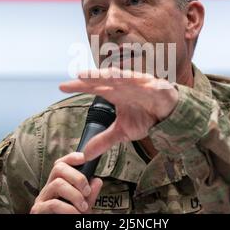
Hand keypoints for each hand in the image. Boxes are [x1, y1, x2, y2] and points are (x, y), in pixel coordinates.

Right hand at [30, 152, 102, 213]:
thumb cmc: (72, 219)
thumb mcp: (85, 206)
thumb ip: (90, 194)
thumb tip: (97, 180)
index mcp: (58, 184)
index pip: (61, 164)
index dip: (72, 157)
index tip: (84, 159)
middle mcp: (48, 189)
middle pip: (58, 168)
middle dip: (77, 177)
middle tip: (87, 191)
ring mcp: (41, 199)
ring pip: (57, 184)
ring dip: (74, 194)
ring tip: (83, 207)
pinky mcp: (38, 211)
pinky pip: (53, 204)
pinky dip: (68, 208)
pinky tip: (75, 214)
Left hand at [59, 67, 178, 160]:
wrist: (167, 115)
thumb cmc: (144, 116)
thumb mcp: (121, 132)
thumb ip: (103, 140)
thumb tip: (85, 154)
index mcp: (114, 93)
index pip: (93, 88)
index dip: (79, 87)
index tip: (62, 87)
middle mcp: (124, 85)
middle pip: (106, 79)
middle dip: (93, 77)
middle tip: (79, 76)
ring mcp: (140, 84)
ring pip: (126, 77)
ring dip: (115, 75)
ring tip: (104, 74)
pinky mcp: (156, 86)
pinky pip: (150, 84)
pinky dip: (145, 83)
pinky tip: (138, 81)